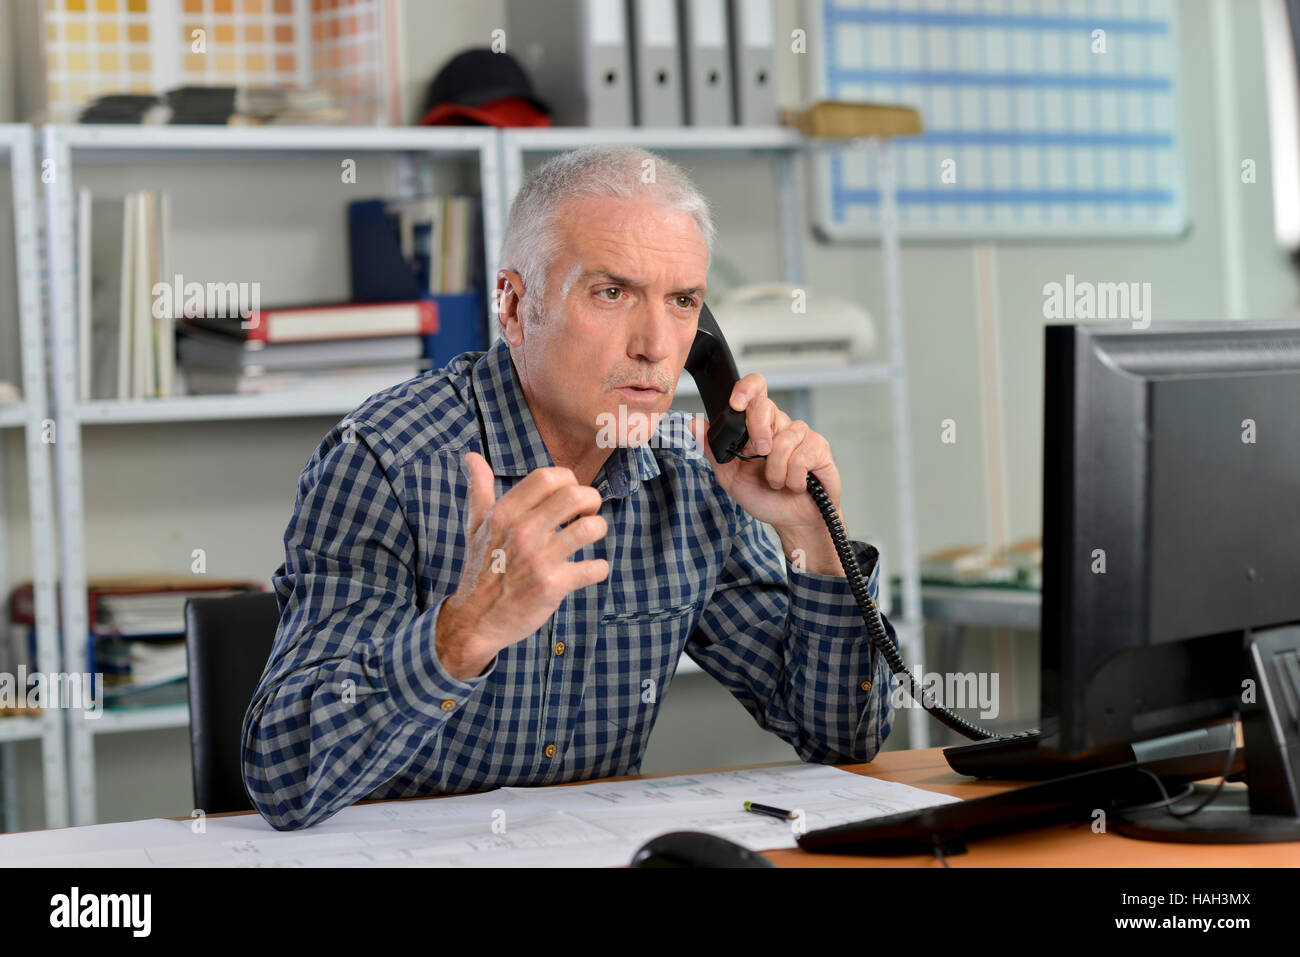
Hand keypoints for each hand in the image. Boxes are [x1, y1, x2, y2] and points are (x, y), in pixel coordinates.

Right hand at [436, 455, 609, 680]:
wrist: (475, 620)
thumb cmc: (480, 569)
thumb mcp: (476, 526)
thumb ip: (479, 489)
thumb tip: (472, 456)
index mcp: (504, 513)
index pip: (548, 477)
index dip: (568, 480)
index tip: (569, 494)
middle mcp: (522, 532)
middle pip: (575, 496)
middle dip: (591, 501)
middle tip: (587, 513)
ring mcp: (538, 560)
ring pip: (591, 528)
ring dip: (599, 530)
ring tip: (590, 537)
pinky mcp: (552, 587)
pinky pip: (594, 568)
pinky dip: (598, 568)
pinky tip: (589, 570)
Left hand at [688, 374, 844, 574]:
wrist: (791, 521)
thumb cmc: (765, 497)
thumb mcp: (730, 477)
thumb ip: (713, 450)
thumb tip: (695, 424)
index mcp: (757, 426)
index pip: (755, 390)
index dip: (746, 389)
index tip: (736, 404)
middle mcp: (780, 425)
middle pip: (766, 405)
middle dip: (758, 432)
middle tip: (759, 454)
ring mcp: (801, 434)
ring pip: (783, 439)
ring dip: (775, 471)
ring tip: (778, 482)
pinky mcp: (819, 448)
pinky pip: (802, 456)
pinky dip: (793, 478)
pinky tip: (796, 484)